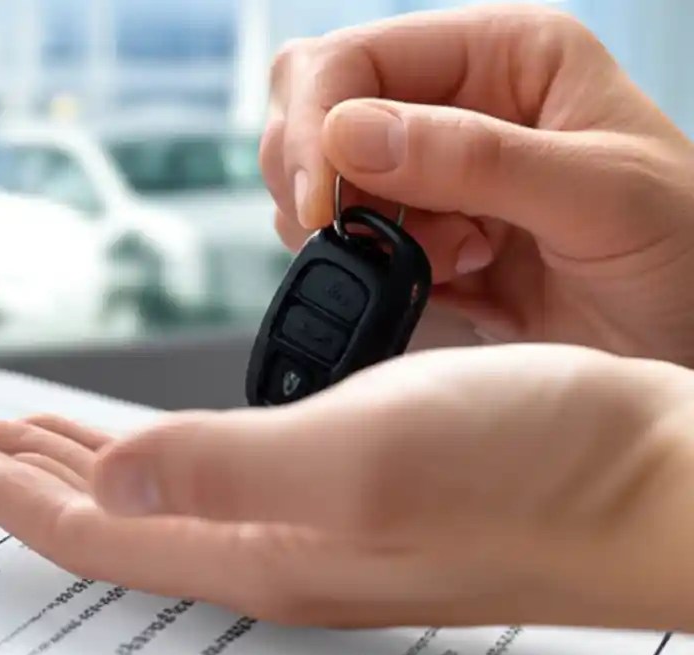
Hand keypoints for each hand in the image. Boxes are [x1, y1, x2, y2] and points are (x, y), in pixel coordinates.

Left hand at [0, 345, 693, 630]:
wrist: (652, 482)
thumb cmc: (532, 472)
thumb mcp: (360, 454)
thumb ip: (221, 467)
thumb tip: (106, 474)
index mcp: (254, 549)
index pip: (86, 526)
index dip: (0, 489)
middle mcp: (270, 549)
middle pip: (107, 516)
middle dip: (22, 476)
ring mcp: (311, 527)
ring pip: (156, 496)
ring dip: (82, 464)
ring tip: (25, 438)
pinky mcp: (352, 495)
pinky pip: (213, 478)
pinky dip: (158, 453)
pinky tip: (156, 439)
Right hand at [262, 5, 693, 363]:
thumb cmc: (692, 254)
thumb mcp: (600, 193)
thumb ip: (473, 159)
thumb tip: (345, 135)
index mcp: (505, 55)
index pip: (355, 57)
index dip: (317, 123)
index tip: (317, 198)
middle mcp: (460, 105)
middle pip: (317, 110)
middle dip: (316, 175)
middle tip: (355, 228)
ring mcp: (437, 176)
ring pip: (321, 183)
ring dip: (356, 230)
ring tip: (450, 257)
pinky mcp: (425, 241)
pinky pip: (353, 246)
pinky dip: (377, 272)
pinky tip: (455, 281)